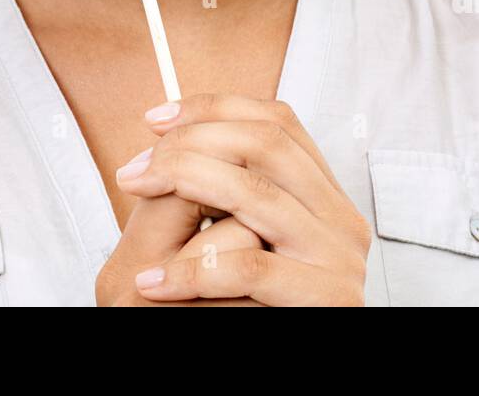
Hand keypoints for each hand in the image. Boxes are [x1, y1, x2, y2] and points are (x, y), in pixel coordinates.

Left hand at [116, 94, 371, 305]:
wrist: (284, 376)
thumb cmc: (247, 309)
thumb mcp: (239, 238)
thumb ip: (226, 189)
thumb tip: (171, 131)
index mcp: (325, 197)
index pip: (278, 122)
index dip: (215, 109)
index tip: (156, 119)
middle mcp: (342, 220)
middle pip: (266, 144)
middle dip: (191, 143)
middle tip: (136, 169)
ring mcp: (339, 258)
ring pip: (254, 193)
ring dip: (184, 183)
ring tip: (136, 196)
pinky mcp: (327, 298)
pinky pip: (247, 268)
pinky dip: (191, 271)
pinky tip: (154, 283)